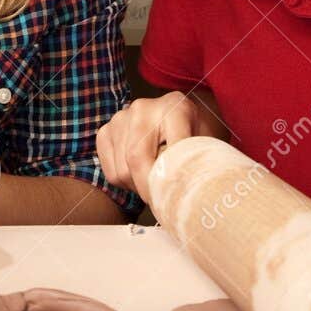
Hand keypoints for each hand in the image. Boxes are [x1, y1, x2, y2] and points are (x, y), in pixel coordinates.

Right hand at [96, 92, 215, 202]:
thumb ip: (197, 162)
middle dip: (148, 189)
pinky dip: (126, 183)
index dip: (168, 181)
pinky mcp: (105, 132)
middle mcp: (143, 108)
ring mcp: (120, 118)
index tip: (172, 200)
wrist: (176, 117)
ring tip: (154, 182)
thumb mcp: (205, 144)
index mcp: (174, 107)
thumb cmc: (194, 135)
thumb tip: (189, 193)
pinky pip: (112, 173)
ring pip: (122, 172)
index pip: (167, 150)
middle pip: (136, 160)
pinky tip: (141, 174)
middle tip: (161, 202)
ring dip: (138, 187)